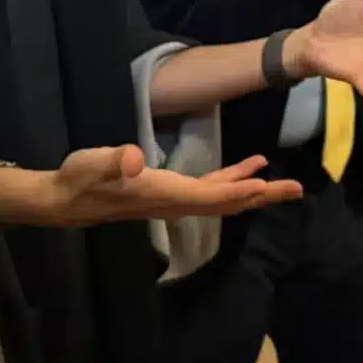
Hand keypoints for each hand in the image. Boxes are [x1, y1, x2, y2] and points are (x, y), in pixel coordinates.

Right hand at [40, 146, 303, 226]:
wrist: (65, 198)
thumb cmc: (80, 177)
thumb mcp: (94, 163)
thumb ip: (115, 161)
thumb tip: (133, 161)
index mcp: (165, 193)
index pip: (210, 195)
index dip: (240, 190)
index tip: (269, 186)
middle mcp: (175, 201)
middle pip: (228, 202)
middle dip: (262, 197)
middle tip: (297, 190)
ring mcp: (174, 199)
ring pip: (223, 198)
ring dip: (254, 191)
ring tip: (283, 183)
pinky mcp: (170, 192)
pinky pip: (211, 191)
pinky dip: (233, 181)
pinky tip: (248, 169)